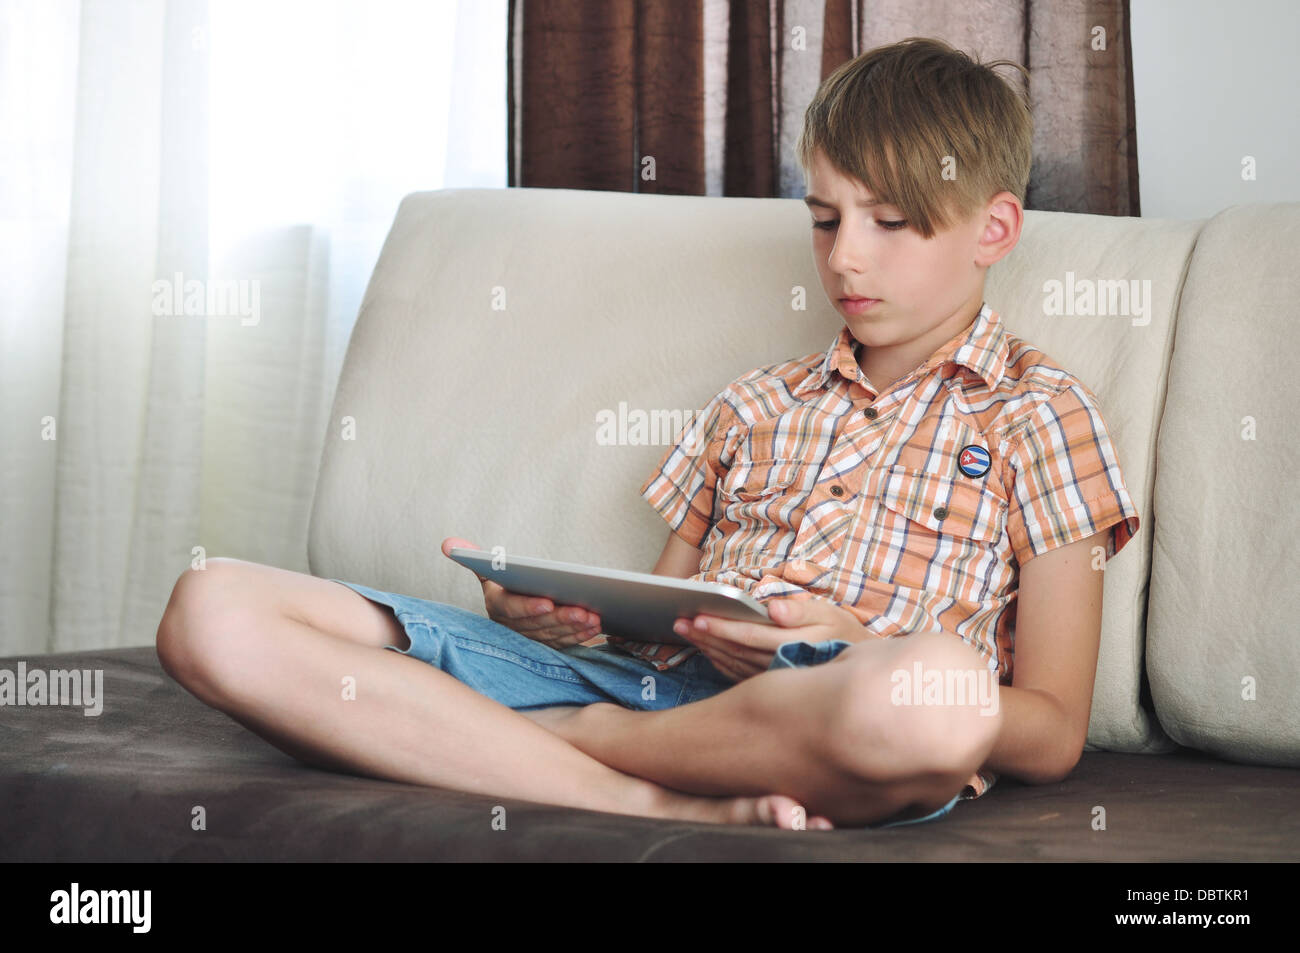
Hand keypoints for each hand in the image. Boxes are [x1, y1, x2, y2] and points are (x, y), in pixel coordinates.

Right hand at [441, 536, 601, 648]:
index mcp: (497, 606)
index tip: (547, 601)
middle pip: (537, 625)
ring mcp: (529, 639)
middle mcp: (512, 627)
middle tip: (582, 610)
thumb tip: (448, 542)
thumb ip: (473, 557)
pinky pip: (563, 643)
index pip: (511, 609)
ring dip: (573, 628)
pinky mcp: (545, 646)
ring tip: (593, 617)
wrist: (510, 609)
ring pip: (552, 636)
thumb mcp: (488, 571)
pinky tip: (595, 627)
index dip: (528, 607)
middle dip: (561, 617)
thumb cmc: (502, 585)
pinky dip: (579, 637)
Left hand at [673, 595, 863, 682]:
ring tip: (685, 631)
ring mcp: (774, 680)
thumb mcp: (829, 614)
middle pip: (735, 651)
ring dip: (707, 649)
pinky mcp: (770, 687)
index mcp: (796, 644)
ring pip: (733, 665)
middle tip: (679, 622)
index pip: (751, 636)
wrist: (860, 673)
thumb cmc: (842, 634)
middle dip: (705, 636)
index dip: (722, 627)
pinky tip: (704, 650)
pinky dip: (718, 662)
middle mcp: (782, 666)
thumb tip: (772, 608)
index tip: (698, 617)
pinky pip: (737, 676)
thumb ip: (800, 611)